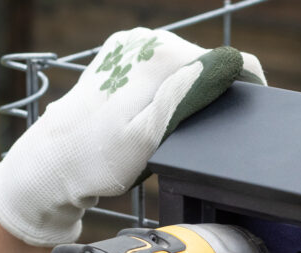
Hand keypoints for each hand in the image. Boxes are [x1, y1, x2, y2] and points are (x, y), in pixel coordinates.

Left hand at [0, 28, 265, 246]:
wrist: (54, 164)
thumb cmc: (100, 159)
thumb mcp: (149, 136)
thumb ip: (186, 97)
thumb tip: (221, 66)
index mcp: (158, 55)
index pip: (227, 61)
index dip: (245, 87)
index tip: (246, 114)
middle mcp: (145, 40)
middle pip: (206, 61)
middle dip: (214, 91)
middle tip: (199, 131)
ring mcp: (131, 45)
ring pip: (185, 65)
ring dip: (190, 91)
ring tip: (174, 125)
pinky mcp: (122, 56)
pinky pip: (162, 69)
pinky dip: (169, 89)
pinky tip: (155, 114)